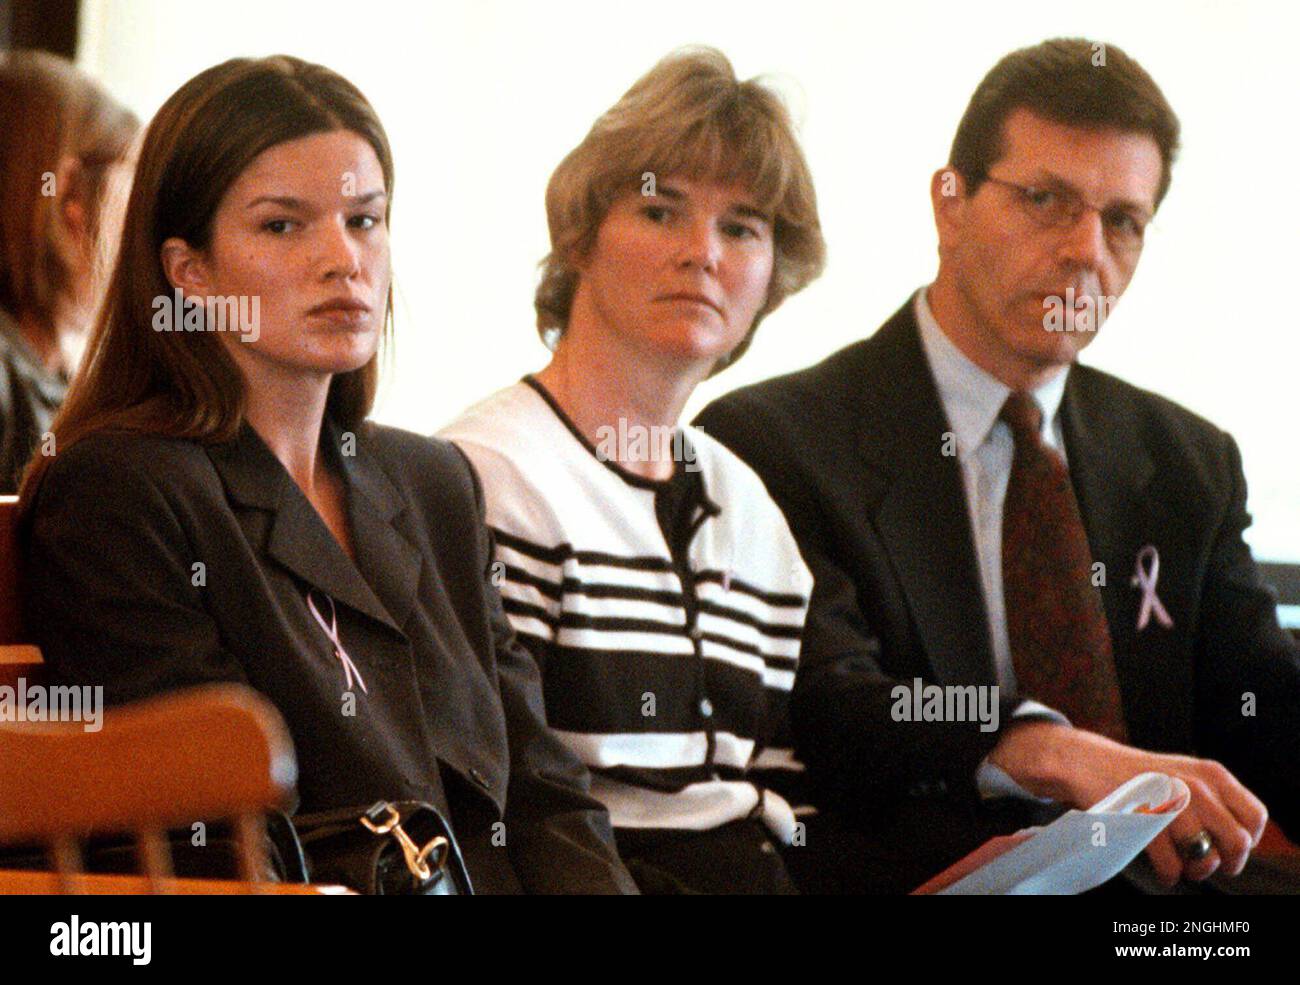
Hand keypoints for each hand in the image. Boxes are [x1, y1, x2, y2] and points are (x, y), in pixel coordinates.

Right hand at [987, 720, 1267, 885]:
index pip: (1255, 817)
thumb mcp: (1185, 777)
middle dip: (1224, 862)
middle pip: (1236, 841)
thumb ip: (1215, 804)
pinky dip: (1169, 874)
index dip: (1246, 840)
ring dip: (1192, 870)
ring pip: (1203, 855)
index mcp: (1212, 774)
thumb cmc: (1141, 780)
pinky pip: (1171, 863)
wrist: (1089, 763)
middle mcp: (1196, 784)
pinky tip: (1162, 868)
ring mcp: (1169, 800)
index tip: (1225, 847)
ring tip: (1178, 865)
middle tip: (1204, 863)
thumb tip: (1237, 847)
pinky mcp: (1144, 817)